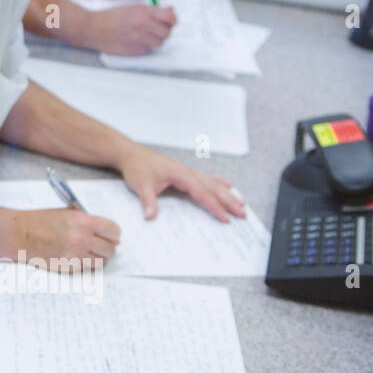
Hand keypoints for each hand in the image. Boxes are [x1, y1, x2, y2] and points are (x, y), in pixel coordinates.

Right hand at [4, 206, 120, 267]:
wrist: (18, 234)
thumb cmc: (41, 220)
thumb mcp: (67, 212)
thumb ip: (88, 221)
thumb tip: (109, 232)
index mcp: (83, 221)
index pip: (113, 231)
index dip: (114, 234)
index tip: (111, 236)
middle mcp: (81, 239)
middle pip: (110, 250)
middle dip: (107, 248)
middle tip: (100, 246)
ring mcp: (74, 255)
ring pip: (100, 262)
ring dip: (96, 258)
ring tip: (86, 252)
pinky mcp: (67, 267)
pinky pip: (84, 268)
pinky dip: (82, 264)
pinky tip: (72, 256)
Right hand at [82, 5, 177, 54]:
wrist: (94, 28)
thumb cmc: (111, 17)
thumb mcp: (132, 7)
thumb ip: (152, 10)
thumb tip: (170, 12)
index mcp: (144, 12)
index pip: (170, 18)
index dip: (173, 19)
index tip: (170, 20)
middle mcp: (143, 26)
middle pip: (167, 32)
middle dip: (164, 30)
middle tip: (157, 28)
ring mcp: (140, 39)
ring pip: (160, 43)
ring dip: (156, 39)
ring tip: (146, 35)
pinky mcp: (135, 50)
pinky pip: (149, 50)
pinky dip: (147, 46)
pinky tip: (138, 41)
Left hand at [118, 146, 246, 221]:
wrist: (130, 154)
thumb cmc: (137, 167)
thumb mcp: (141, 186)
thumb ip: (148, 202)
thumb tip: (150, 217)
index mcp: (181, 174)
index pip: (202, 193)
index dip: (215, 206)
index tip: (225, 218)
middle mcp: (187, 172)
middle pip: (213, 187)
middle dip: (228, 201)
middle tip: (242, 213)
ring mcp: (186, 171)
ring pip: (212, 183)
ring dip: (227, 193)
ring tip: (241, 203)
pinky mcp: (183, 173)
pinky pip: (205, 178)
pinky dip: (218, 183)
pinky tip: (226, 185)